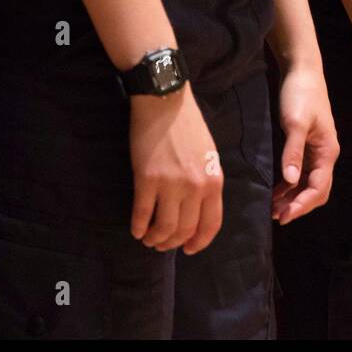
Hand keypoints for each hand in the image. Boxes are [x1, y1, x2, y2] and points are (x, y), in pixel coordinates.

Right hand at [129, 86, 223, 254]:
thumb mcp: (209, 156)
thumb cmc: (188, 127)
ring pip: (164, 228)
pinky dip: (138, 227)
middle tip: (163, 244)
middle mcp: (196, 187)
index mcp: (214, 181)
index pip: (211, 224)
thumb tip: (197, 210)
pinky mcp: (147, 179)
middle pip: (185, 230)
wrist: (165, 102)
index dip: (199, 242)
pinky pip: (141, 214)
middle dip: (173, 243)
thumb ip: (206, 183)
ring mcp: (171, 184)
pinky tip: (136, 229)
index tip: (189, 249)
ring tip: (149, 238)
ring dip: (155, 239)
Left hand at [272, 62, 339, 223]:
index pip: (319, 188)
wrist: (301, 71)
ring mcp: (316, 151)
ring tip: (272, 209)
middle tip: (275, 216)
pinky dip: (289, 186)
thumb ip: (293, 153)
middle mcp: (325, 155)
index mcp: (327, 151)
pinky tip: (275, 192)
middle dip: (298, 205)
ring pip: (307, 184)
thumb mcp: (294, 123)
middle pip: (317, 190)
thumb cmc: (300, 94)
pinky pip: (300, 174)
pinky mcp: (306, 146)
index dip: (302, 205)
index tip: (283, 216)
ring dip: (292, 198)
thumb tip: (291, 181)